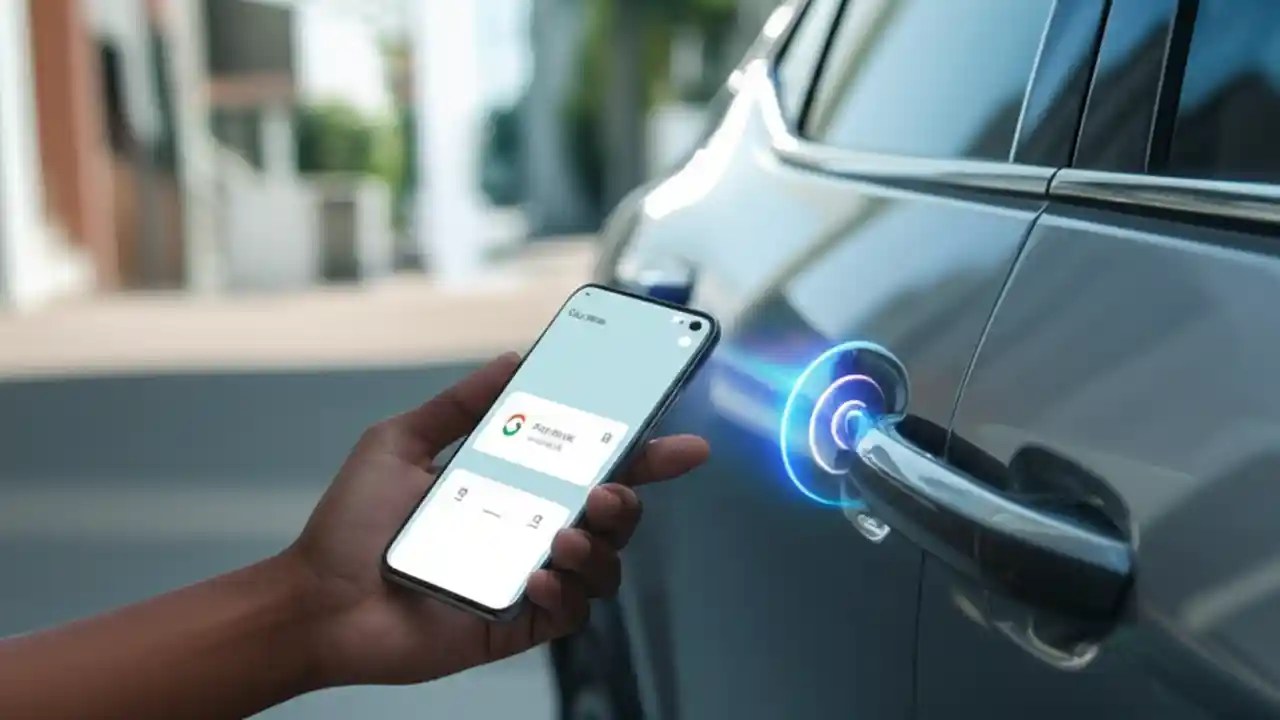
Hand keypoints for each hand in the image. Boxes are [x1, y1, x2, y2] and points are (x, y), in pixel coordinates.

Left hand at [284, 353, 708, 686]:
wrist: (318, 600)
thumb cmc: (353, 526)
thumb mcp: (400, 443)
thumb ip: (459, 404)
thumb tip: (513, 359)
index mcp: (515, 484)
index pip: (591, 465)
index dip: (643, 453)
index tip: (680, 440)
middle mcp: (532, 530)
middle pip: (613, 515)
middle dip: (630, 499)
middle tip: (609, 489)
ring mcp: (528, 578)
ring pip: (604, 566)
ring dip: (600, 546)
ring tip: (565, 534)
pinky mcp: (516, 623)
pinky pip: (569, 611)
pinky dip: (566, 591)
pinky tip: (539, 574)